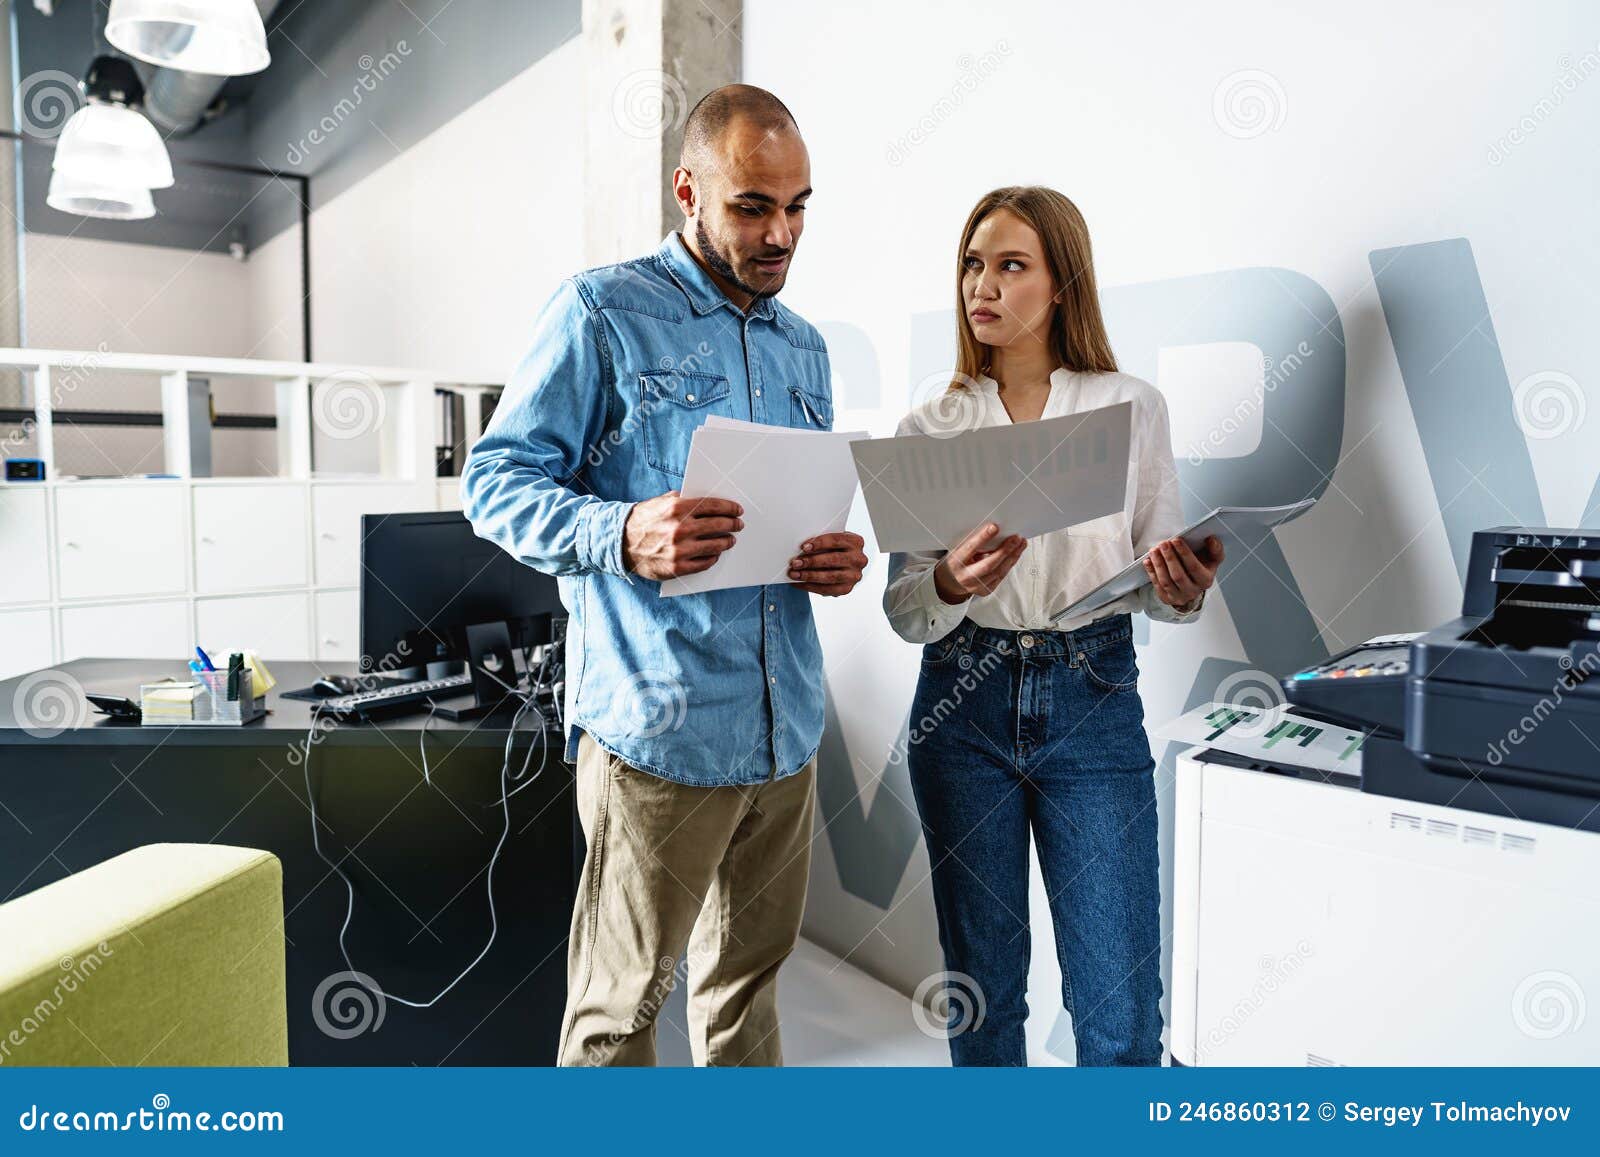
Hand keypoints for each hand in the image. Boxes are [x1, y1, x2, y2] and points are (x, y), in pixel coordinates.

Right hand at [622, 491, 743, 579]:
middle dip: (732, 524)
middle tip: (738, 525)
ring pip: (714, 545)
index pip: (712, 506)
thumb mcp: (659, 502)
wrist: (620, 543)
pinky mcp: (677, 567)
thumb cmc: (641, 520)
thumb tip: (704, 500)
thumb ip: (681, 499)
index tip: (737, 510)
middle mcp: (679, 529)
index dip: (729, 508)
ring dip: (726, 542)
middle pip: (718, 525)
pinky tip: (715, 553)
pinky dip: (712, 557)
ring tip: (730, 540)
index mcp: (676, 508)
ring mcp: (679, 550)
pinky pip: (704, 563)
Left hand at [788, 532, 867, 595]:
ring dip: (809, 576)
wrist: (843, 565)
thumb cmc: (834, 549)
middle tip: (795, 563)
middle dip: (811, 561)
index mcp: (856, 542)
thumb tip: (801, 550)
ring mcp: (855, 575)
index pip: (836, 540)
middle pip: (833, 559)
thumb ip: (821, 542)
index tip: (803, 547)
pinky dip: (810, 586)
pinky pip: (827, 589)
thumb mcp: (832, 541)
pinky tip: (799, 583)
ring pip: (830, 576)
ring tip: (794, 574)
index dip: (819, 543)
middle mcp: (859, 559)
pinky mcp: (847, 588)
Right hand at [933, 522, 1026, 603]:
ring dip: (1012, 556)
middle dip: (1004, 550)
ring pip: (999, 571)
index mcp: (956, 563)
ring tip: (1021, 543)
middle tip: (1015, 538)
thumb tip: (993, 531)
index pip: (970, 548)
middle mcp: (966, 576)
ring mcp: (977, 586)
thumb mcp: (958, 550)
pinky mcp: (986, 590)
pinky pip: (1001, 576)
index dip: (983, 538)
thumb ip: (973, 544)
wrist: (950, 582)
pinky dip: (1010, 564)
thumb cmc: (957, 562)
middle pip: (989, 564)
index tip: (994, 527)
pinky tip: (1016, 554)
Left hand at [1144, 535, 1222, 610]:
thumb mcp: (1212, 558)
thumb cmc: (1202, 567)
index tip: (1176, 540)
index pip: (1194, 567)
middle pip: (1178, 576)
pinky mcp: (1167, 598)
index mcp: (1206, 580)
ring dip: (1158, 564)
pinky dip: (1151, 572)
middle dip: (1169, 558)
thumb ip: (1215, 548)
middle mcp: (1193, 591)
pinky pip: (1157, 586)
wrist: (1193, 584)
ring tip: (1154, 550)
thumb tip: (1211, 539)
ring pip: (1166, 581)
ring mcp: (1179, 597)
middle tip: (1163, 544)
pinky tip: (1148, 561)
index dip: (1184, 553)